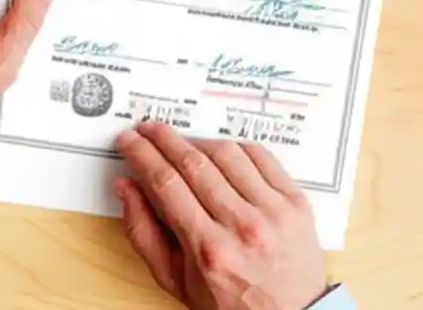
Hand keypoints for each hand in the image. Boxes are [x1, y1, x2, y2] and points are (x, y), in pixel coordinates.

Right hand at [115, 123, 327, 309]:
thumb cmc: (231, 305)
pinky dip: (236, 147)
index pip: (165, 183)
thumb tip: (127, 187)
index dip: (141, 155)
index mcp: (208, 249)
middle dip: (162, 139)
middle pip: (192, 162)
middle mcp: (242, 226)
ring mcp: (273, 211)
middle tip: (147, 130)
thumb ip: (144, 233)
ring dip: (197, 140)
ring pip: (226, 153)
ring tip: (182, 142)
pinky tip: (221, 150)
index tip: (129, 142)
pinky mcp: (296, 202)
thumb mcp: (176, 281)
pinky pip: (262, 156)